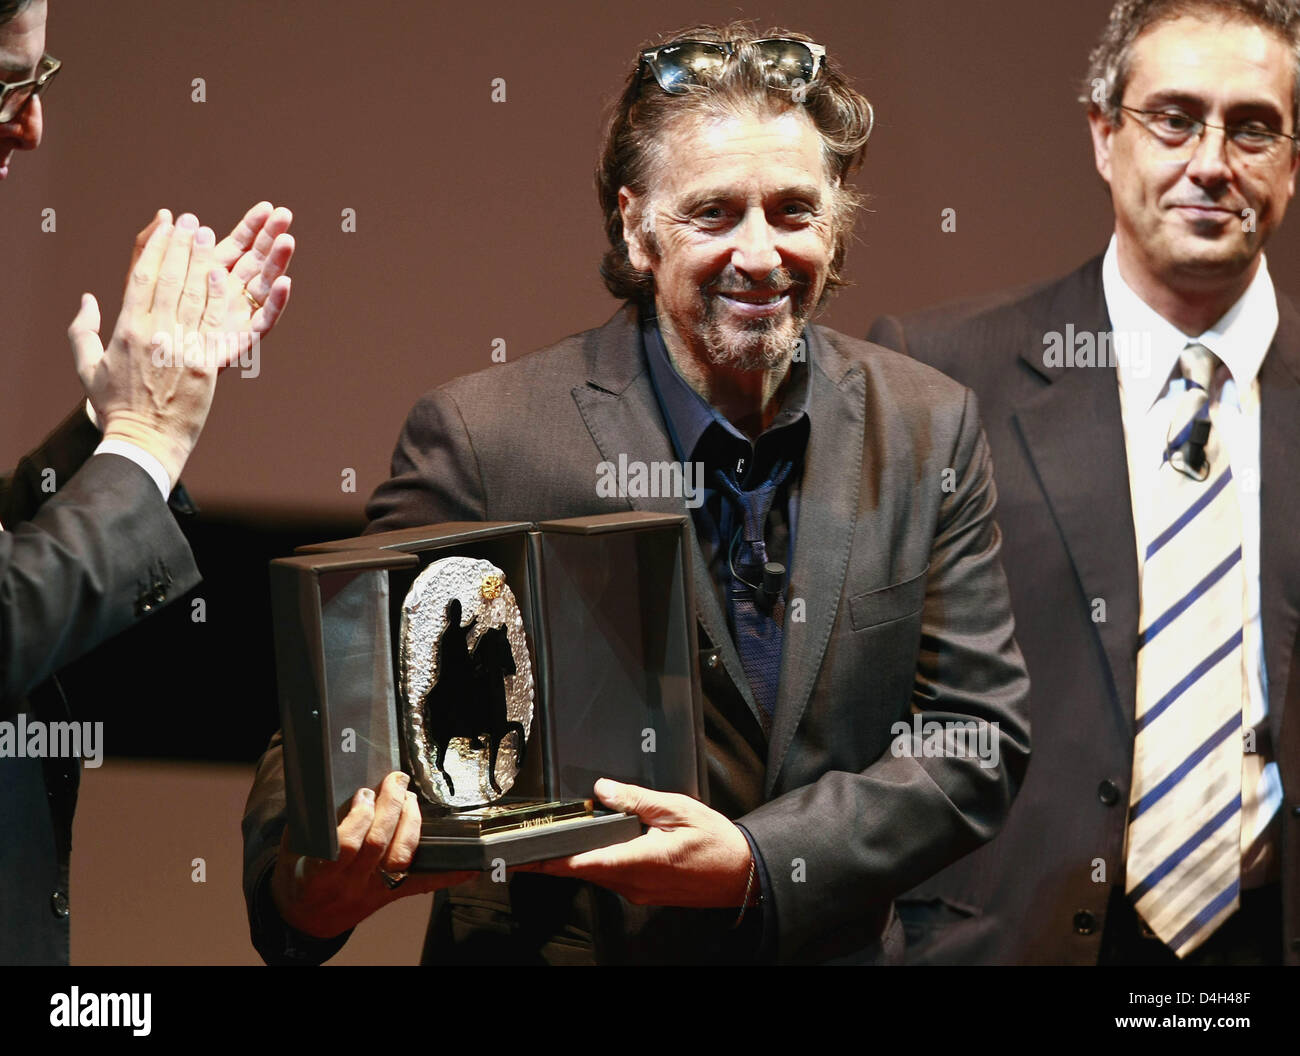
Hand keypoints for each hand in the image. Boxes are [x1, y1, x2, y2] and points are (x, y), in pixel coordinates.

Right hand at [69, 212, 227, 487]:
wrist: (145, 441)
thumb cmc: (115, 406)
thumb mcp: (88, 367)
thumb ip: (84, 329)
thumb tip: (88, 299)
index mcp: (126, 329)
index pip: (143, 277)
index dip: (156, 247)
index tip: (165, 224)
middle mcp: (154, 334)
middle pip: (171, 279)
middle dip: (182, 245)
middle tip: (192, 220)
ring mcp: (181, 348)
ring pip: (194, 295)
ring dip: (202, 262)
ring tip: (208, 236)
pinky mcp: (205, 364)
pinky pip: (214, 324)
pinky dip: (218, 297)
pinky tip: (223, 274)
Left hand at [128, 202, 293, 362]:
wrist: (148, 382)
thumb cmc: (141, 334)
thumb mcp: (139, 285)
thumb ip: (148, 249)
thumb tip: (164, 215)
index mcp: (210, 279)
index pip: (236, 245)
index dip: (251, 226)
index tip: (266, 206)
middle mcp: (229, 296)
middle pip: (256, 261)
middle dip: (271, 237)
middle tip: (285, 214)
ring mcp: (237, 318)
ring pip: (263, 285)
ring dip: (277, 262)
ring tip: (287, 239)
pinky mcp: (241, 341)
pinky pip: (263, 320)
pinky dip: (275, 303)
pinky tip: (285, 284)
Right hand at [270, 771, 474, 939]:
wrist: (305, 918)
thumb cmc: (299, 874)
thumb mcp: (293, 847)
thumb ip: (312, 820)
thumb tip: (325, 778)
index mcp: (318, 875)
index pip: (345, 847)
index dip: (359, 818)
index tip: (363, 793)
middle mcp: (350, 885)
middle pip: (378, 846)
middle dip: (391, 807)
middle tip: (395, 781)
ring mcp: (373, 892)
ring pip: (402, 858)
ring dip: (412, 823)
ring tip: (409, 798)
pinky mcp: (391, 895)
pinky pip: (423, 884)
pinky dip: (449, 873)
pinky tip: (472, 863)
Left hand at [528, 778, 753, 906]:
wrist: (744, 874)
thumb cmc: (716, 842)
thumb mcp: (677, 809)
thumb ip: (637, 799)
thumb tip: (604, 790)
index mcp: (640, 861)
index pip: (583, 862)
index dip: (549, 860)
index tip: (523, 857)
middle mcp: (635, 884)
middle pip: (583, 870)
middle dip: (556, 857)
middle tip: (527, 846)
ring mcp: (640, 893)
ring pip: (597, 876)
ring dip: (578, 860)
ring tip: (556, 843)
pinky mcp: (646, 894)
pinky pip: (614, 879)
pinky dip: (599, 864)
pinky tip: (598, 849)